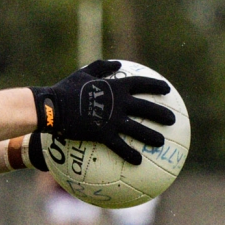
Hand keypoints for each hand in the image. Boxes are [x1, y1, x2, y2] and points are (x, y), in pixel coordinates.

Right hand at [30, 60, 174, 164]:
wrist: (51, 106)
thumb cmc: (64, 89)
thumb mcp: (83, 73)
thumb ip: (101, 67)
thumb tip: (116, 62)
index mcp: (115, 86)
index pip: (141, 83)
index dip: (155, 85)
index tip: (167, 89)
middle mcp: (118, 102)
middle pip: (146, 107)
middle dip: (161, 113)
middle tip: (173, 119)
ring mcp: (112, 118)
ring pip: (138, 128)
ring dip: (152, 136)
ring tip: (162, 142)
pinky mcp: (103, 133)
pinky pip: (120, 146)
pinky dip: (130, 154)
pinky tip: (138, 161)